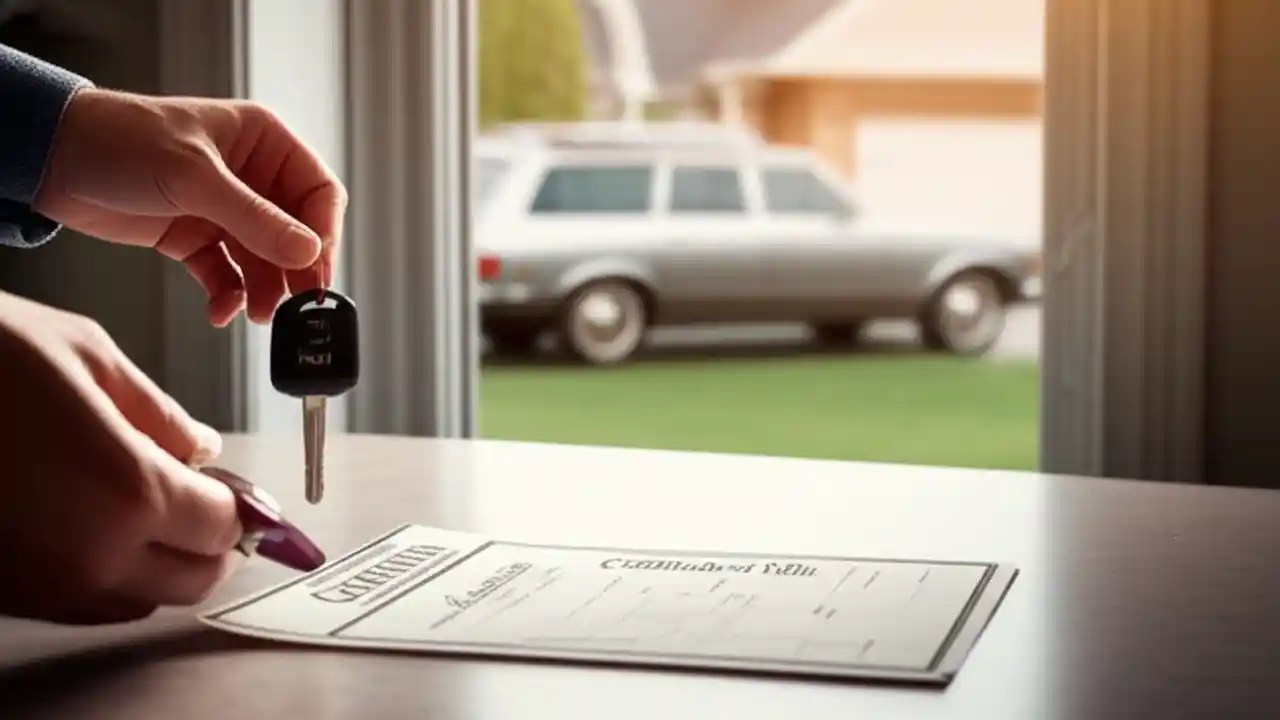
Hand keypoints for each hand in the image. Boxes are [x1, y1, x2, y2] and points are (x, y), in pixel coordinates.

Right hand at [0, 291, 241, 623]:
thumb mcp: (89, 356)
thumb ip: (161, 411)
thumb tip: (202, 446)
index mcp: (130, 490)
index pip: (224, 527)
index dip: (237, 504)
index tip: (233, 485)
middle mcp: (93, 553)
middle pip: (194, 578)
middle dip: (207, 540)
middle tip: (196, 496)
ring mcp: (46, 583)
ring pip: (141, 599)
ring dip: (158, 560)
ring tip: (135, 501)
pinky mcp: (8, 591)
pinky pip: (85, 603)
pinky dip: (107, 572)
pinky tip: (89, 520)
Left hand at [33, 88, 347, 326]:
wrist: (51, 158)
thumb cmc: (119, 140)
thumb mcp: (195, 178)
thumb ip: (255, 220)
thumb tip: (308, 253)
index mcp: (263, 141)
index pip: (318, 192)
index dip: (323, 233)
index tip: (318, 271)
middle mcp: (250, 175)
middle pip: (295, 232)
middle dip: (295, 270)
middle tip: (298, 306)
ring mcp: (223, 208)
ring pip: (263, 259)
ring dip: (263, 289)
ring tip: (258, 314)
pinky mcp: (195, 236)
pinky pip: (227, 273)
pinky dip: (228, 295)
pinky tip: (221, 310)